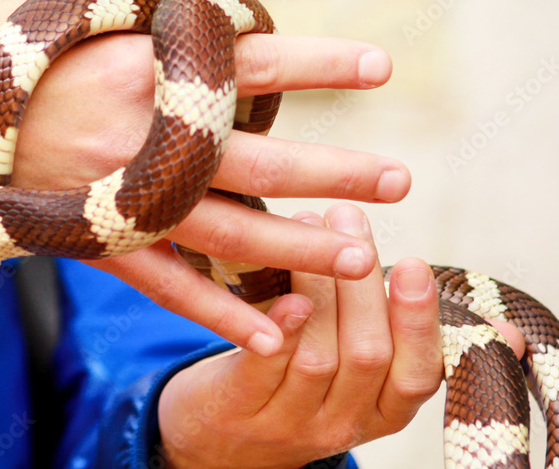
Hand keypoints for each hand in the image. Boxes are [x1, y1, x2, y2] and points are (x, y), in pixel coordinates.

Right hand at [0, 0, 409, 353]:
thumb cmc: (4, 48)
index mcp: (139, 65)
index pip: (248, 60)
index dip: (317, 63)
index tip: (379, 69)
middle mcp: (137, 133)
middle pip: (254, 156)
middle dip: (331, 171)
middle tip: (396, 181)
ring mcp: (117, 192)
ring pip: (225, 229)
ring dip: (298, 246)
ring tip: (362, 256)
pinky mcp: (95, 238)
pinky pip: (167, 283)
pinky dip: (220, 312)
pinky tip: (274, 332)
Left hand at [156, 204, 443, 468]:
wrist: (219, 438)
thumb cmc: (293, 379)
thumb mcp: (346, 363)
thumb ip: (373, 322)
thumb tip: (436, 278)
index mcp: (383, 410)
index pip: (417, 374)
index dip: (419, 321)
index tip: (413, 262)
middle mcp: (343, 421)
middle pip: (367, 355)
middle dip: (360, 280)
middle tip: (348, 216)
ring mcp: (290, 421)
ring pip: (318, 356)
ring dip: (319, 285)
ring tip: (307, 225)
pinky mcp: (240, 410)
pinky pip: (263, 369)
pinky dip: (281, 329)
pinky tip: (288, 295)